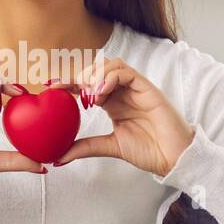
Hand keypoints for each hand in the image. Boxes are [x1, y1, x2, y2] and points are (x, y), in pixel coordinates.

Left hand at [51, 57, 194, 176]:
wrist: (173, 158)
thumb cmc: (148, 151)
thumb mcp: (110, 146)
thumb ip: (85, 147)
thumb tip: (58, 158)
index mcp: (112, 103)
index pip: (88, 85)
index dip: (69, 83)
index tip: (51, 88)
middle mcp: (122, 92)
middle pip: (97, 70)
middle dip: (80, 76)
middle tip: (69, 90)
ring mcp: (135, 88)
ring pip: (111, 65)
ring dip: (95, 74)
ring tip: (87, 93)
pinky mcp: (147, 88)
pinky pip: (126, 72)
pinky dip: (111, 77)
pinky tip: (101, 92)